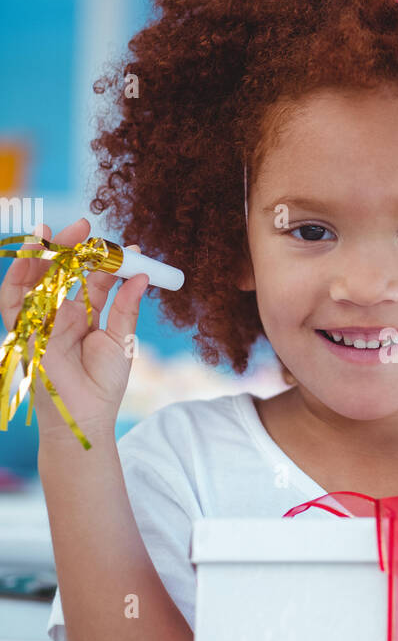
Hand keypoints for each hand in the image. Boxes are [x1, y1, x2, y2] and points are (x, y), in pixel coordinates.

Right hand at [0, 217, 147, 441]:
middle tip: (85, 224)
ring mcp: (39, 322)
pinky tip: (31, 259)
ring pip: (31, 280)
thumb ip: (125, 306)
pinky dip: (18, 278)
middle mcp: (58, 314)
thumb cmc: (103, 384)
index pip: (91, 278)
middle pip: (59, 271)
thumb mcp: (121, 339)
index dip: (106, 261)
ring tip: (49, 230)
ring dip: (37, 254)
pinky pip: (13, 302)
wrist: (86, 416)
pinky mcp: (22, 333)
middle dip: (69, 246)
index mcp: (82, 315)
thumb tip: (142, 275)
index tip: (129, 247)